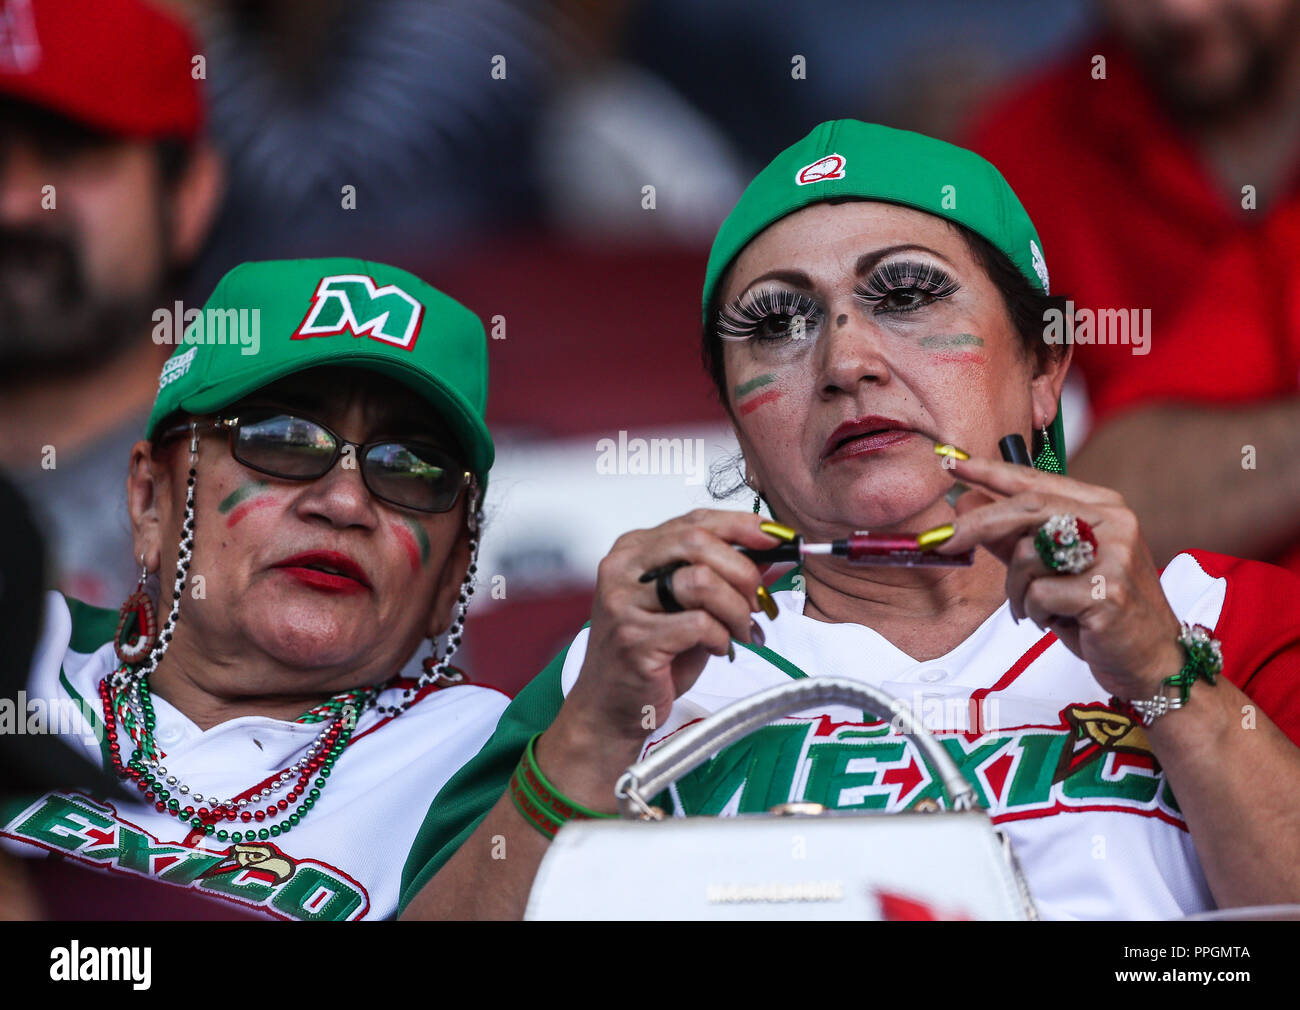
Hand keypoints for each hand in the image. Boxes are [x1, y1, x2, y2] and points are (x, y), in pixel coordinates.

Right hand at [562, 509, 779, 745]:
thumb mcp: (686, 606)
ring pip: (701, 581)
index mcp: (634, 551)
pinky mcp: (633, 639)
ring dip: (735, 609)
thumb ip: (719, 577)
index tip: (776, 538)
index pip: (694, 521)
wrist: (609, 707)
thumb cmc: (649, 656)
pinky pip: (699, 625)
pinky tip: (717, 649)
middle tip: (757, 600)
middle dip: (742, 570)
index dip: (741, 525)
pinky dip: (721, 637)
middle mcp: (623, 569)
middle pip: (697, 542)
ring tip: (740, 631)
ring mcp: (623, 603)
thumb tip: (767, 556)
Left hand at [933, 454, 1183, 701]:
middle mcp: (1114, 522)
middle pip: (1027, 509)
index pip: (1037, 480)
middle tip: (939, 540)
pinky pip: (1040, 593)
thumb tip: (965, 504)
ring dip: (1016, 590)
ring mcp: (1114, 556)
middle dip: (976, 525)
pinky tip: (1058, 622)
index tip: (951, 465)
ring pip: (1027, 555)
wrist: (1151, 659)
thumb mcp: (1053, 569)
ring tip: (1036, 608)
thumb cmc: (1099, 611)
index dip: (990, 471)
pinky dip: (1036, 611)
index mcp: (1103, 507)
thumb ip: (1012, 537)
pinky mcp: (1107, 591)